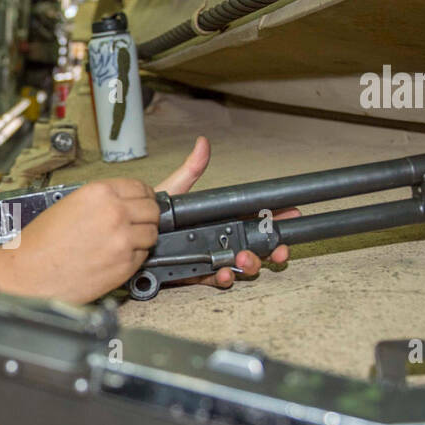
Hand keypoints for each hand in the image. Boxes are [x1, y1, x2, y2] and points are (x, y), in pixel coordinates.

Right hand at [0, 178, 161, 303]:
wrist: (28, 274)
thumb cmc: (40, 244)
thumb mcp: (68, 204)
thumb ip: (101, 201)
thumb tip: (124, 203)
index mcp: (99, 193)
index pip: (140, 188)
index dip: (142, 197)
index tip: (141, 203)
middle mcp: (114, 213)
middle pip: (152, 210)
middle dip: (146, 217)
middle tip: (135, 224)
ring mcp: (122, 240)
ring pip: (152, 234)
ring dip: (142, 238)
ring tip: (121, 243)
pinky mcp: (125, 265)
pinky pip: (143, 256)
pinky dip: (134, 257)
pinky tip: (114, 258)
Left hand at [154, 136, 298, 288]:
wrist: (132, 239)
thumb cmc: (153, 217)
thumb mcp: (174, 191)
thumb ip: (190, 170)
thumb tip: (202, 144)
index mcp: (220, 220)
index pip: (255, 219)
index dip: (276, 218)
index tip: (292, 216)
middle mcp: (220, 240)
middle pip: (257, 246)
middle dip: (272, 249)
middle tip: (276, 249)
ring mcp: (212, 259)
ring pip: (242, 265)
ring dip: (250, 264)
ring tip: (244, 259)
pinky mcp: (198, 275)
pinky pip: (218, 280)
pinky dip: (224, 279)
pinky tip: (224, 274)